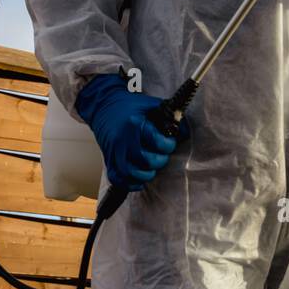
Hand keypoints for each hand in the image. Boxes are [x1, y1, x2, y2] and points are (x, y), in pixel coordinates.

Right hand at [74, 73, 189, 190]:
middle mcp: (123, 139)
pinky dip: (129, 183)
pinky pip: (117, 178)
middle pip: (145, 160)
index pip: (157, 142)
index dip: (169, 145)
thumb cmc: (129, 106)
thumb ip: (169, 116)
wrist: (103, 105)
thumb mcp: (151, 105)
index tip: (169, 142)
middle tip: (162, 155)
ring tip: (152, 168)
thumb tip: (185, 132)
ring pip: (130, 173)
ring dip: (145, 174)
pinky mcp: (108, 159)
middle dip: (160, 161)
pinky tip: (139, 180)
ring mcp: (114, 151)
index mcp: (134, 124)